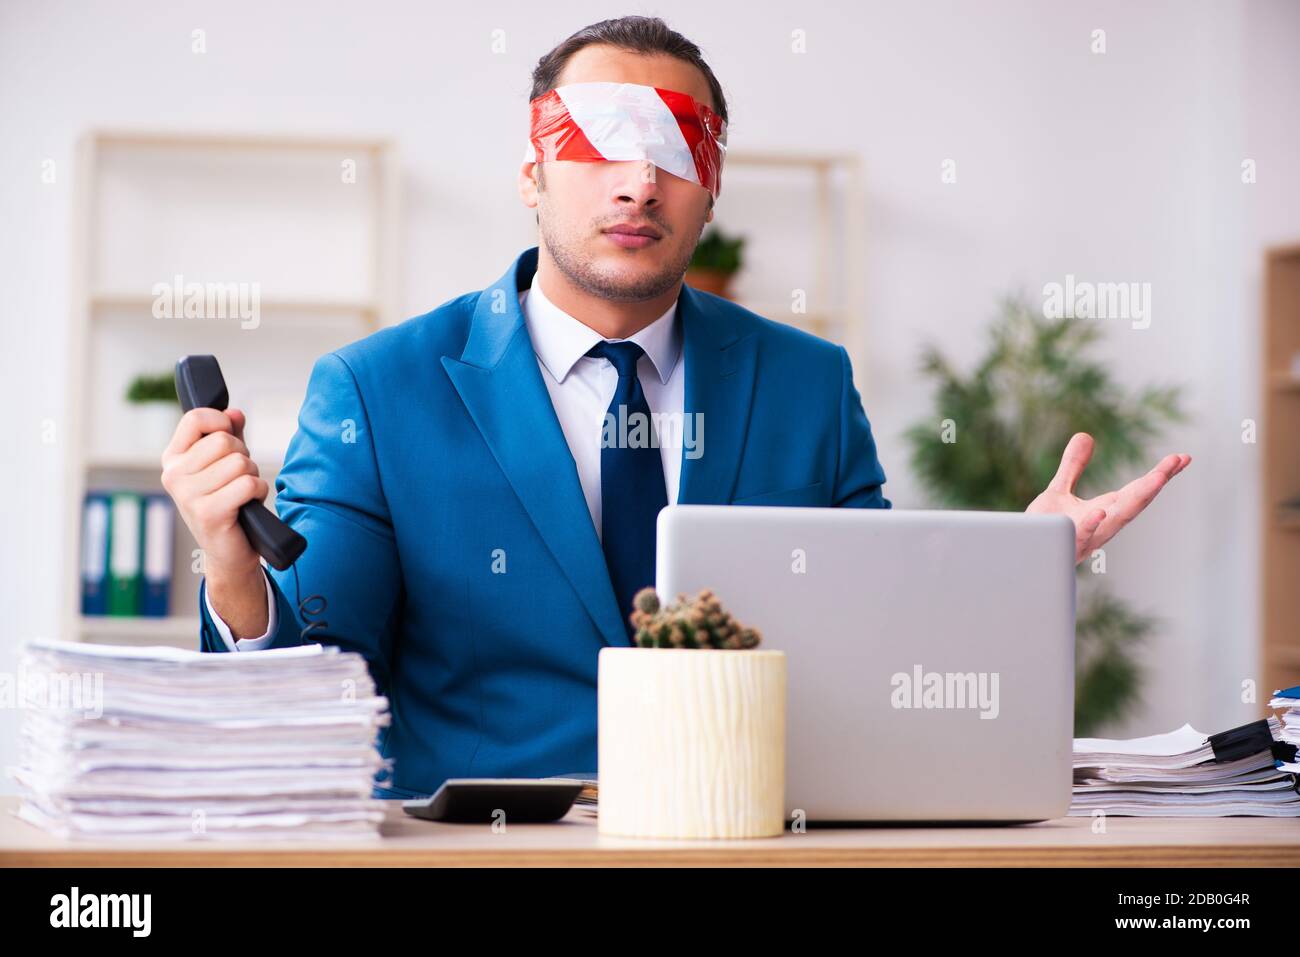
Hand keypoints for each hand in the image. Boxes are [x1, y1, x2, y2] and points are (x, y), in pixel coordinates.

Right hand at [161, 407, 271, 636]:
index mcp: (173, 459)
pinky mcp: (208, 513)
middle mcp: (174, 476)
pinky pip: (248, 484)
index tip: (230, 435)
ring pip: (240, 463)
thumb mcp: (225, 464)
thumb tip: (234, 412)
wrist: (228, 551)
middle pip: (225, 441)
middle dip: (243, 456)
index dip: (222, 421)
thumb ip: (228, 434)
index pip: (196, 418)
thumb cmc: (227, 503)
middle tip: (237, 478)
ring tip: (241, 494)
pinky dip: (258, 492)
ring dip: (252, 477)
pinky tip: (248, 505)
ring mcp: (187, 495)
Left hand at [1026, 432, 1190, 563]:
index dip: (1160, 474)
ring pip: (1118, 517)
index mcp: (1106, 509)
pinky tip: (1100, 511)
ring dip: (1138, 498)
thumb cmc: (1044, 528)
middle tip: (1177, 461)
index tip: (1183, 457)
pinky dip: (1092, 524)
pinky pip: (1082, 535)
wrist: (1025, 554)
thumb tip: (1085, 436)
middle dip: (1157, 481)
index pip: (1138, 489)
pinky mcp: (1068, 544)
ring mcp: (1089, 535)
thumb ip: (1073, 466)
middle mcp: (1104, 522)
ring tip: (1158, 478)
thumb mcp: (1059, 490)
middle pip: (1136, 500)